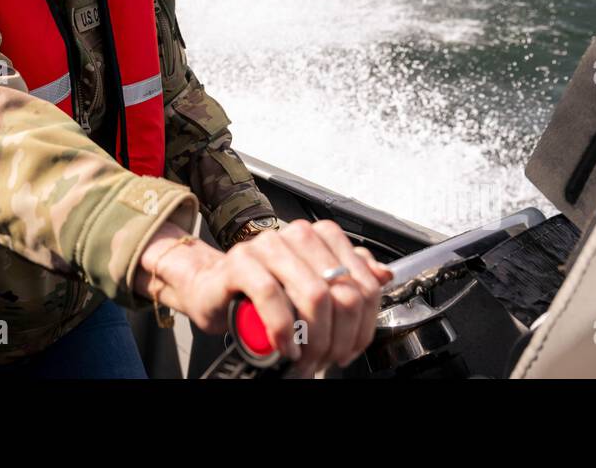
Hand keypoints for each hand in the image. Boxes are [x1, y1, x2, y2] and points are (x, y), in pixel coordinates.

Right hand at [137, 219, 392, 377]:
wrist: (212, 288)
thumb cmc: (261, 288)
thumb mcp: (310, 284)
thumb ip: (348, 275)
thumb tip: (383, 276)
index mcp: (320, 237)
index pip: (363, 282)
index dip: (362, 324)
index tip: (349, 348)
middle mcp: (297, 236)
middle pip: (342, 292)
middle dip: (338, 336)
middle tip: (325, 358)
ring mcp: (268, 247)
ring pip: (313, 294)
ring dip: (313, 338)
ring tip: (304, 357)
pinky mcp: (240, 262)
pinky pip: (271, 295)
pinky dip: (282, 328)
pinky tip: (284, 345)